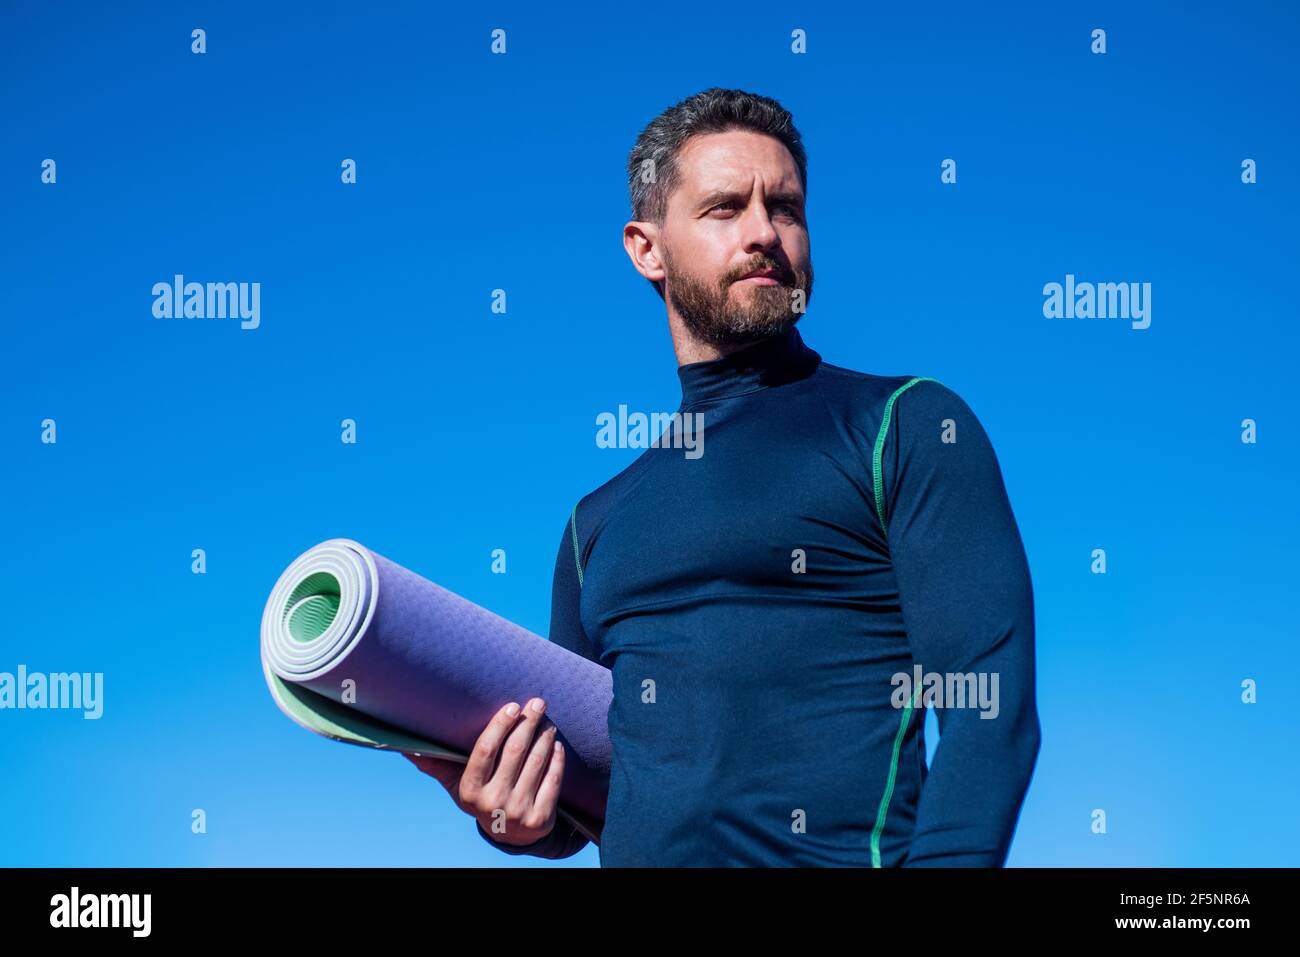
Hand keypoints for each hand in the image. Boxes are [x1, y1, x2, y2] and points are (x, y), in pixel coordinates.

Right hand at [404, 698, 565, 846]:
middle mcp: (493, 802)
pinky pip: (553, 780)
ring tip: (547, 720)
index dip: (500, 726)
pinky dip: (557, 758)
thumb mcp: (457, 785)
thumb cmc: (481, 797)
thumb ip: (437, 766)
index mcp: (470, 791)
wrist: (511, 835)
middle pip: (515, 751)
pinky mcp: (541, 818)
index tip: (512, 706)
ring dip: (544, 736)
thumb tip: (408, 749)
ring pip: (536, 762)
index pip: (485, 750)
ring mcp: (518, 811)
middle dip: (528, 723)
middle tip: (537, 703)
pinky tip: (556, 744)